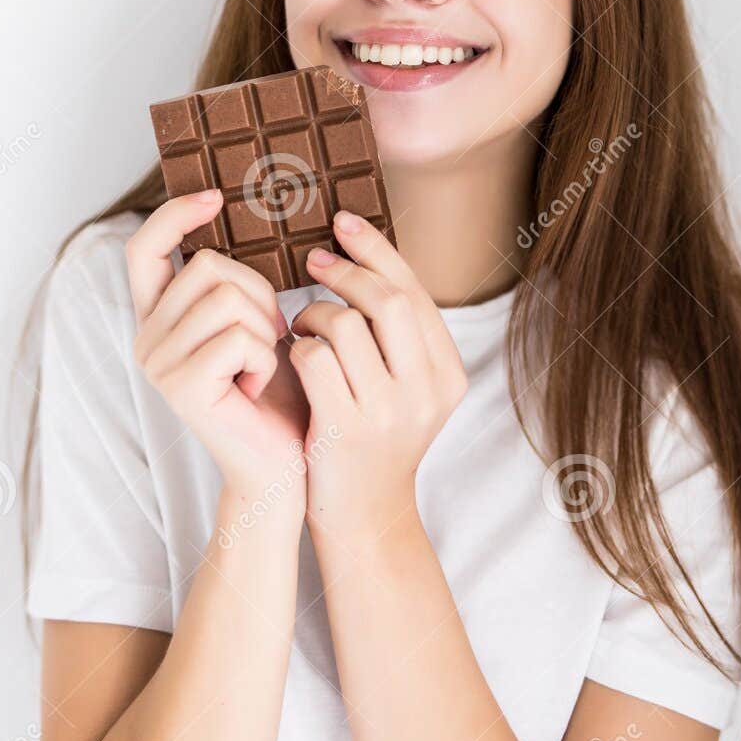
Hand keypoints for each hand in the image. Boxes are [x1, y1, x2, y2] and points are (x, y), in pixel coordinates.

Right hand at [125, 191, 309, 508]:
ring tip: (262, 366)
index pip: (143, 249)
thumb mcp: (256, 322)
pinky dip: (265, 357)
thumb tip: (236, 216)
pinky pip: (239, 337)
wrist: (284, 464)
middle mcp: (146, 339)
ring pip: (228, 297)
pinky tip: (258, 388)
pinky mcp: (181, 388)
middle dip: (258, 294)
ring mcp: (157, 365)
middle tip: (270, 338)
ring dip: (265, 328)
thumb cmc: (279, 392)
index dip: (174, 215)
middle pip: (208, 266)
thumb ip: (234, 283)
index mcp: (159, 318)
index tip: (216, 196)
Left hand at [287, 211, 468, 546]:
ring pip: (345, 325)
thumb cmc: (373, 437)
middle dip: (345, 271)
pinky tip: (291, 357)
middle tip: (314, 259)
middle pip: (388, 301)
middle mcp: (426, 391)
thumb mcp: (404, 386)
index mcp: (448, 373)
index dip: (377, 250)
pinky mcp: (345, 430)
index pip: (415, 292)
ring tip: (302, 325)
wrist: (363, 517)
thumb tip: (362, 251)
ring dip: (314, 315)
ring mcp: (388, 413)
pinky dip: (297, 349)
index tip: (343, 222)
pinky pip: (314, 361)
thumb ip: (396, 333)